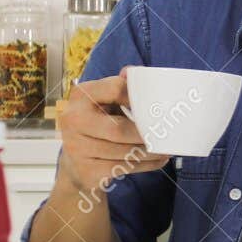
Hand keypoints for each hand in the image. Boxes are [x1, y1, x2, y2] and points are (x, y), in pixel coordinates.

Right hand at [54, 70, 170, 198]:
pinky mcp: (87, 170)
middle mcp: (74, 120)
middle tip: (167, 132)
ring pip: (125, 151)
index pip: (114, 89)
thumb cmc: (97, 125)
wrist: (75, 164)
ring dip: (151, 151)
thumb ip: (119, 87)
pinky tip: (158, 159)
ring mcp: (77, 148)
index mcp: (81, 95)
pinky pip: (124, 167)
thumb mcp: (104, 102)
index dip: (137, 95)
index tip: (155, 103)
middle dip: (146, 133)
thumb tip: (131, 72)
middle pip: (120, 129)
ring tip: (167, 147)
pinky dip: (147, 164)